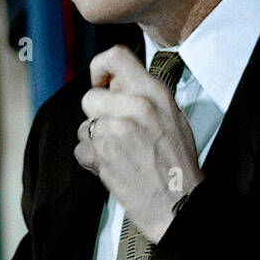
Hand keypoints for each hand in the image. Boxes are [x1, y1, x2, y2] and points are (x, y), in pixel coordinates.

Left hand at [75, 45, 203, 241]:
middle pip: (90, 97)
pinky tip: (113, 167)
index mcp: (154, 93)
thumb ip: (144, 95)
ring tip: (119, 153)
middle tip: (114, 130)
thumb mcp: (173, 116)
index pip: (116, 56)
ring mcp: (116, 131)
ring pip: (84, 126)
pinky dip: (92, 161)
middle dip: (97, 115)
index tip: (102, 84)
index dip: (100, 68)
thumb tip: (113, 83)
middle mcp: (135, 107)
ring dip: (95, 140)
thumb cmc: (178, 162)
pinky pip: (81, 150)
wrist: (179, 203)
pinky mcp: (103, 155)